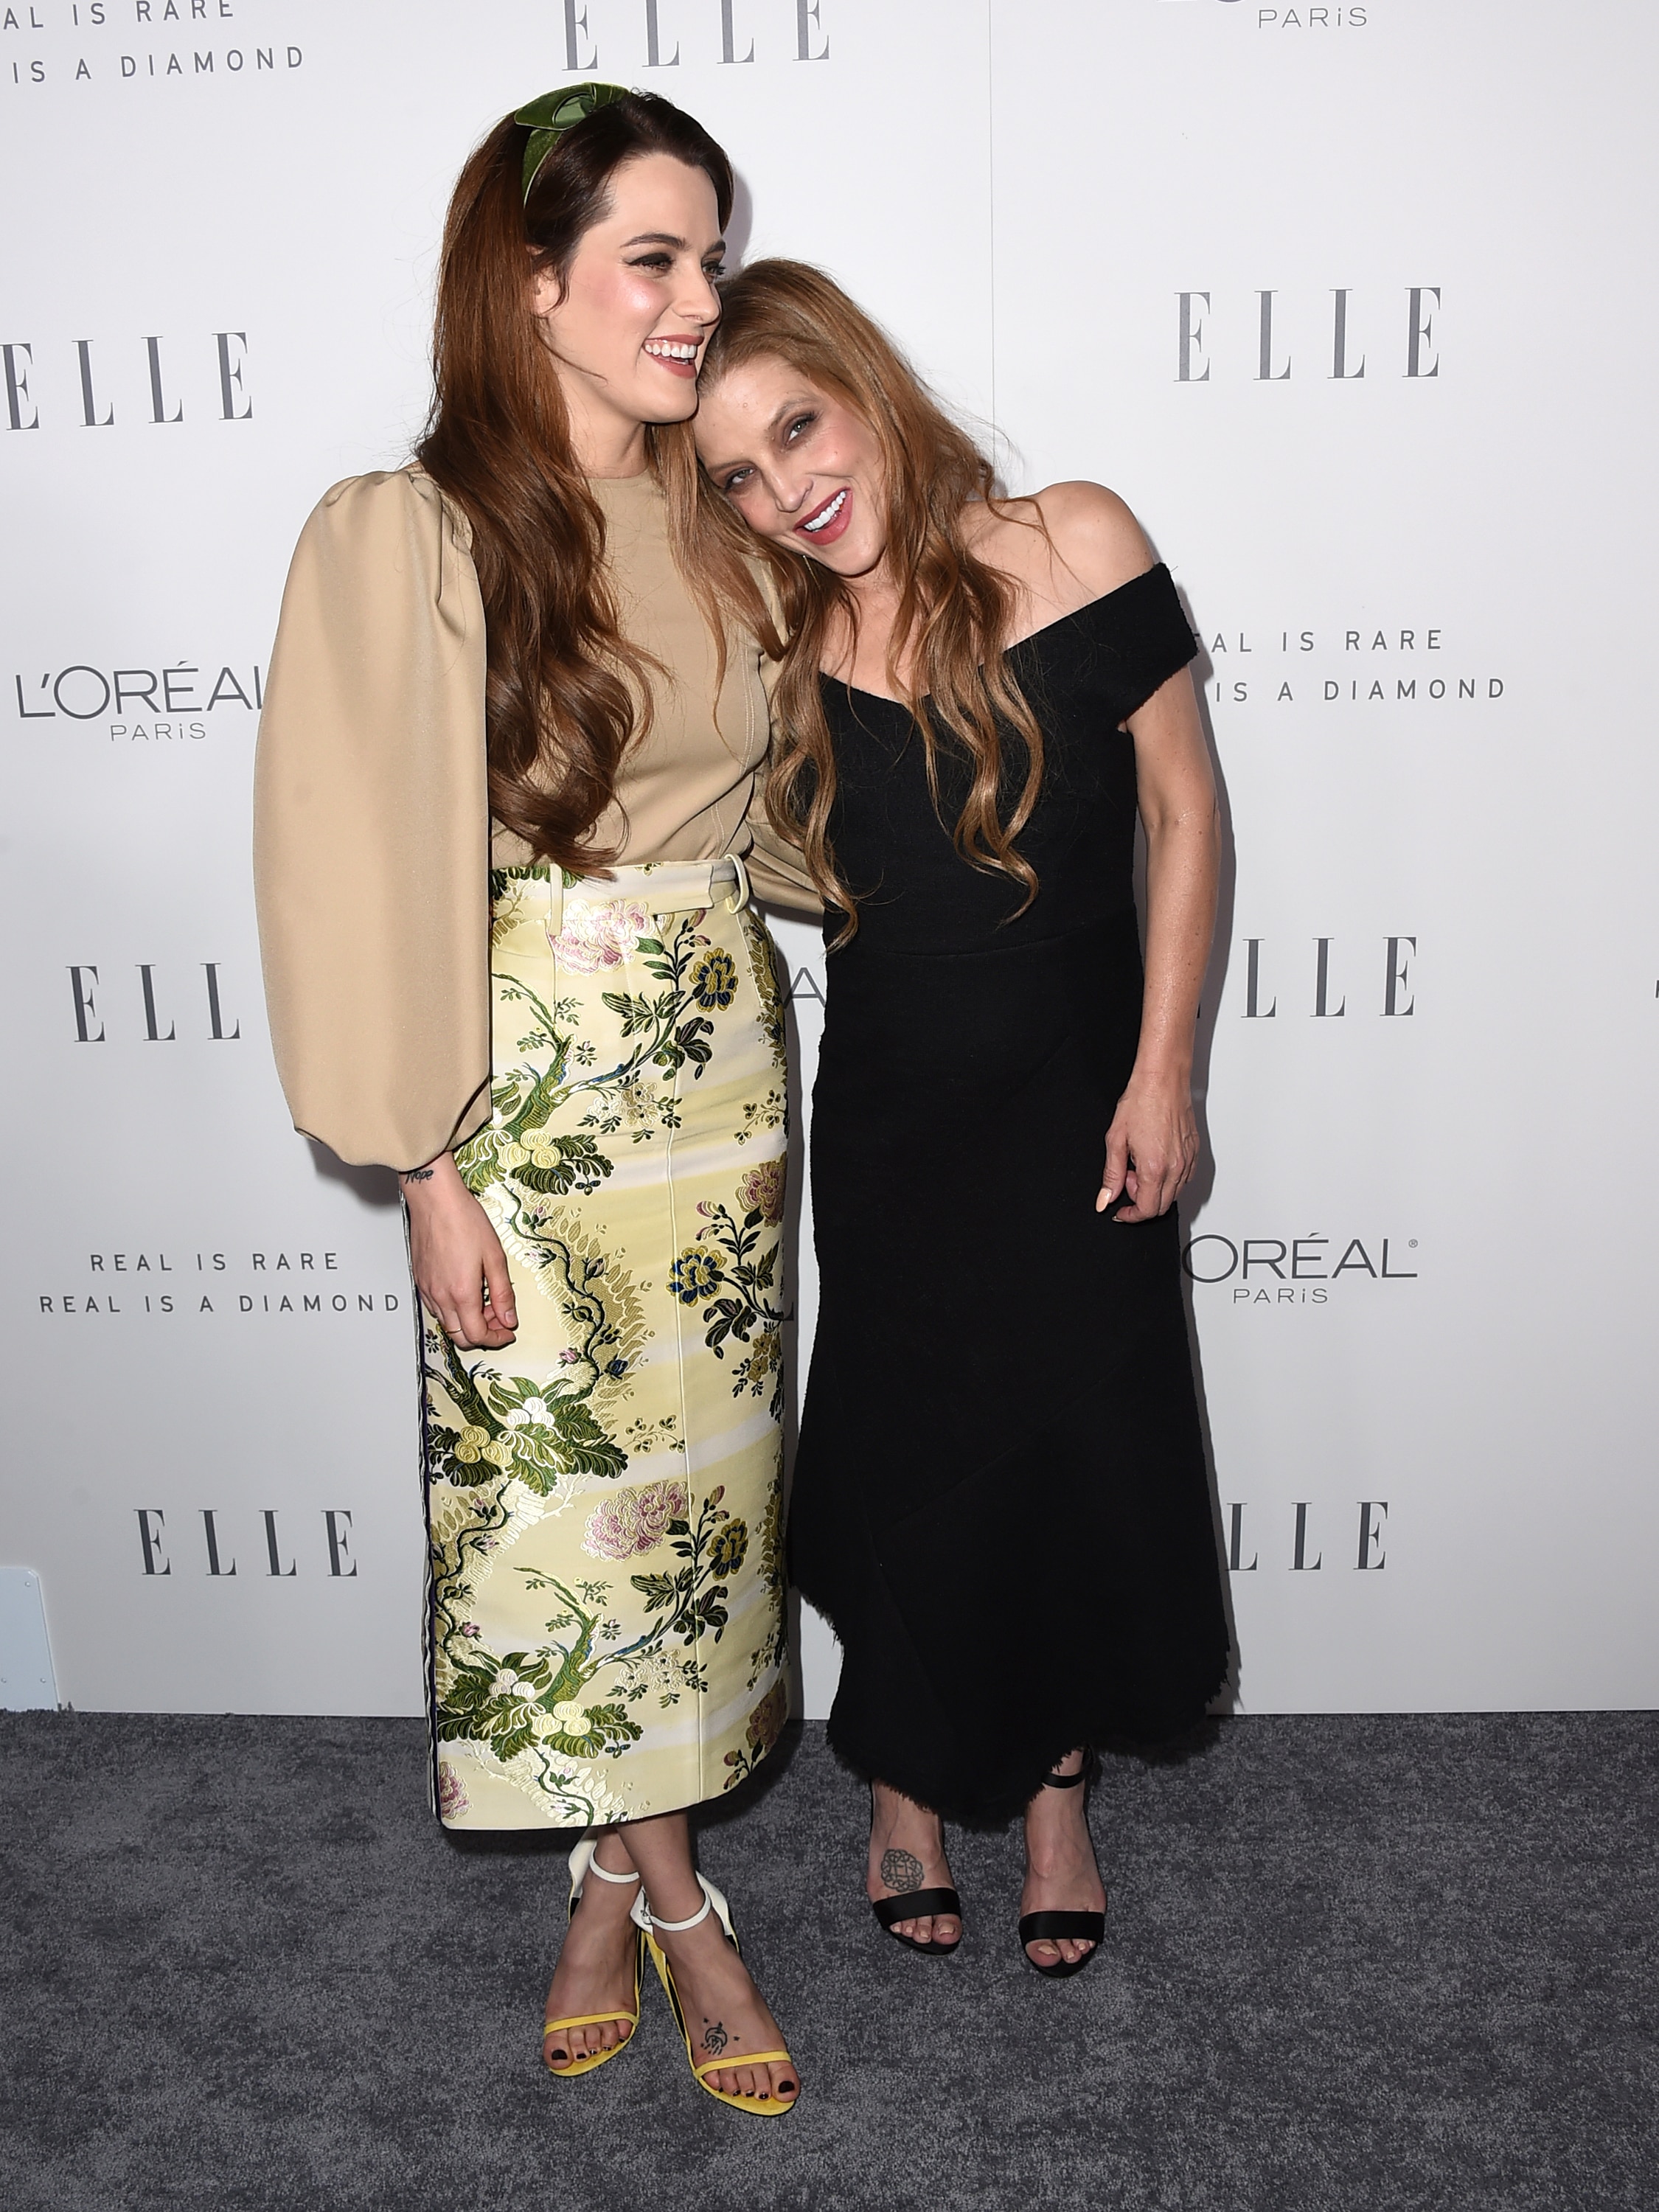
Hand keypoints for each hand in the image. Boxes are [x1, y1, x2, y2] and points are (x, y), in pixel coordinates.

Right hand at [401, 1153, 517, 1347]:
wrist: (436, 1200)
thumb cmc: (464, 1221)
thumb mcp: (495, 1257)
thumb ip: (503, 1293)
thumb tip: (509, 1319)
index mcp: (461, 1293)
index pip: (477, 1336)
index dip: (496, 1339)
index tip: (507, 1331)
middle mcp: (440, 1296)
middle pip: (459, 1336)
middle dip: (482, 1333)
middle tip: (498, 1316)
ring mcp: (427, 1289)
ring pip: (446, 1323)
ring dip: (467, 1321)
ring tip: (484, 1300)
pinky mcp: (419, 1280)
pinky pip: (435, 1308)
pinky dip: (452, 1310)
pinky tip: (465, 1291)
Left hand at [1097, 1070, 1198, 1222]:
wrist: (1162, 1080)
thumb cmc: (1141, 1101)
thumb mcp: (1115, 1140)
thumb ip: (1110, 1175)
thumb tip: (1105, 1199)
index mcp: (1155, 1168)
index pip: (1148, 1209)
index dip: (1131, 1215)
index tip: (1121, 1211)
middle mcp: (1176, 1167)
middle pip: (1162, 1206)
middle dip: (1141, 1200)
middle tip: (1126, 1177)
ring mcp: (1188, 1160)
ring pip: (1174, 1193)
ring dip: (1155, 1189)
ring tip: (1138, 1164)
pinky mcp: (1194, 1151)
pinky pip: (1184, 1178)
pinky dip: (1168, 1179)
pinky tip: (1154, 1160)